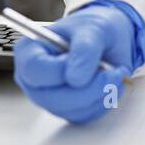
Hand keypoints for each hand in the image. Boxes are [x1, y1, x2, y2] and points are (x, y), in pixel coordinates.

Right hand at [14, 0, 144, 124]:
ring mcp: (48, 96)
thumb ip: (84, 50)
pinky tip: (109, 84)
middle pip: (51, 97)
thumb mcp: (93, 29)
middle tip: (112, 73)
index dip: (61, 71)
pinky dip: (102, 102)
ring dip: (99, 95)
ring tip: (114, 74)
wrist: (108, 39)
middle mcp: (34, 78)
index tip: (89, 62)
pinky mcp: (65, 108)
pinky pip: (83, 115)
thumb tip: (75, 78)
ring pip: (70, 110)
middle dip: (87, 89)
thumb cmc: (93, 29)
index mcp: (30, 51)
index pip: (35, 70)